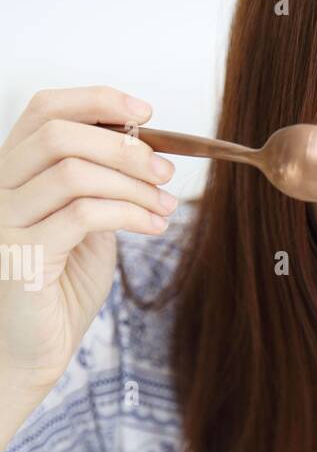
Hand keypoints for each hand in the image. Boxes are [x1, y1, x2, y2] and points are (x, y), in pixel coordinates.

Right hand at [0, 85, 176, 396]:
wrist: (33, 350)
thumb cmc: (59, 289)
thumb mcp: (87, 225)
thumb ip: (102, 186)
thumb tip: (145, 150)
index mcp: (12, 170)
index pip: (45, 109)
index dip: (97, 100)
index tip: (146, 112)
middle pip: (59, 134)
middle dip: (123, 146)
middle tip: (165, 170)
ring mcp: (3, 221)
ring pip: (72, 172)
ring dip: (132, 184)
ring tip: (164, 204)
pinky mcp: (21, 256)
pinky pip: (82, 216)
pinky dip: (128, 214)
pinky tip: (153, 225)